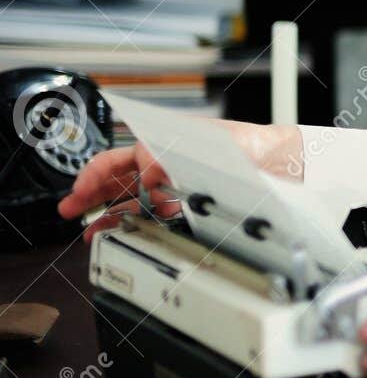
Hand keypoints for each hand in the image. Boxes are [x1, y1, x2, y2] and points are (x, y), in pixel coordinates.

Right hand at [58, 120, 305, 240]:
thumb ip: (172, 156)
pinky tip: (125, 233)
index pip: (118, 158)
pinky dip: (137, 225)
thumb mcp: (207, 145)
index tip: (81, 193)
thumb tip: (147, 173)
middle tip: (69, 210)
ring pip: (132, 199)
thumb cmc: (250, 146)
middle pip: (117, 179)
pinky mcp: (190, 205)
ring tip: (90, 230)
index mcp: (164, 144)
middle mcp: (167, 164)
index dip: (95, 175)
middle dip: (90, 194)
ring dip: (109, 214)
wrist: (285, 166)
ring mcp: (177, 185)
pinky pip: (155, 216)